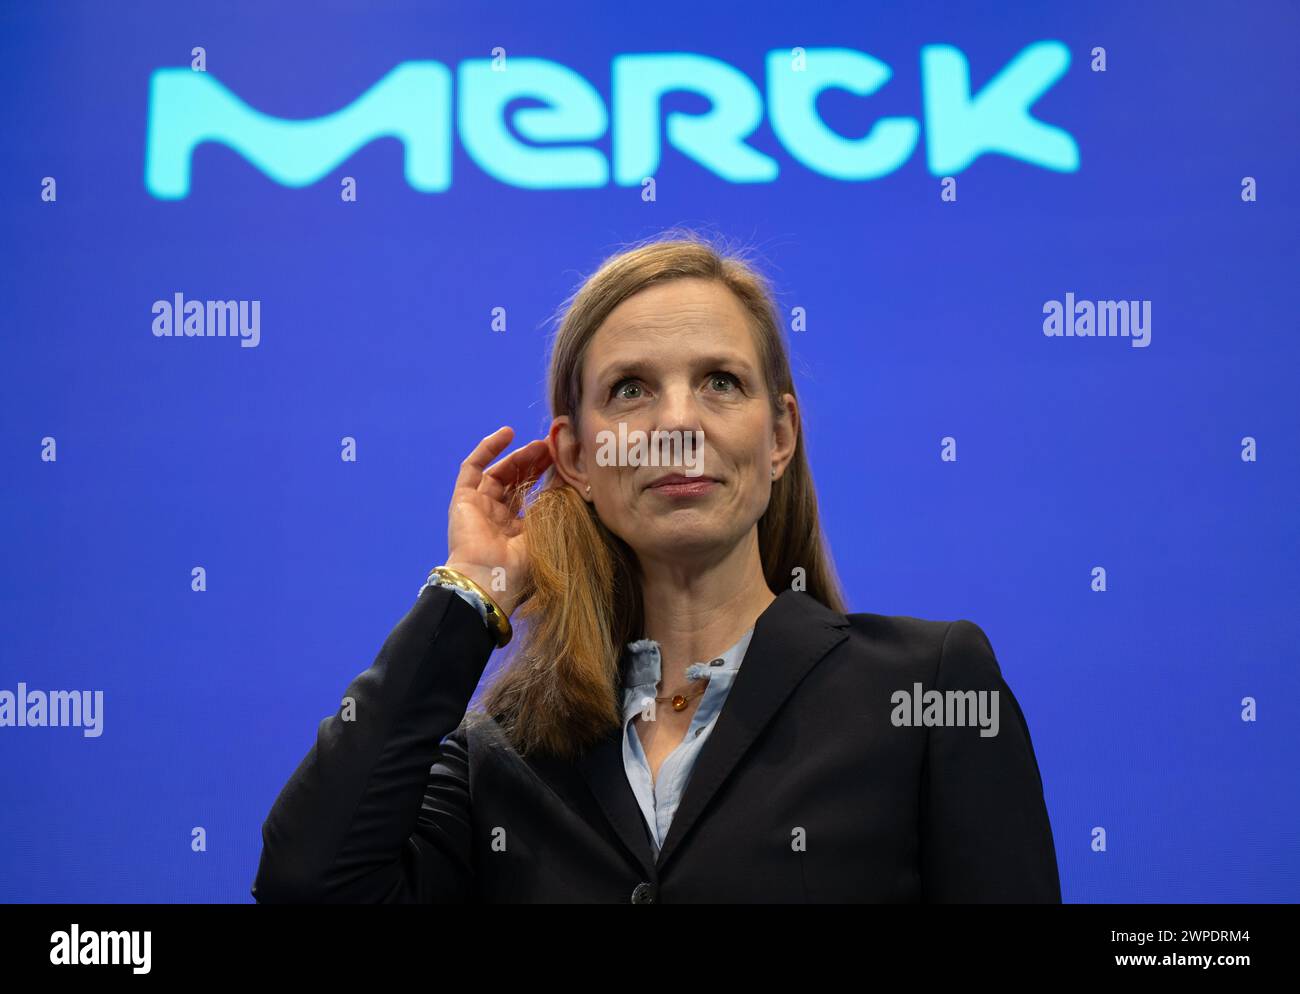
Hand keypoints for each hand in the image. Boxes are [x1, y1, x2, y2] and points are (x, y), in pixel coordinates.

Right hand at [444, 426, 551, 617]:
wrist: (491, 580)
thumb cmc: (524, 566)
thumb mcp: (547, 531)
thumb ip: (557, 503)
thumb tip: (573, 477)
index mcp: (518, 532)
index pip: (532, 495)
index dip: (547, 476)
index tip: (565, 460)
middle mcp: (497, 519)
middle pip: (516, 481)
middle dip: (536, 463)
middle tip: (556, 449)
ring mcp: (479, 508)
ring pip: (499, 473)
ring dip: (520, 456)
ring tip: (542, 445)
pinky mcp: (463, 500)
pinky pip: (473, 468)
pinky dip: (488, 448)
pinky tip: (508, 434)